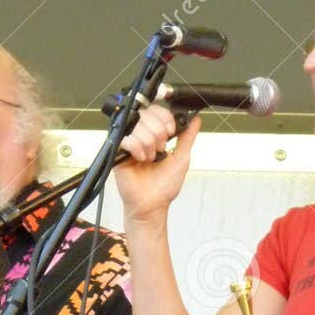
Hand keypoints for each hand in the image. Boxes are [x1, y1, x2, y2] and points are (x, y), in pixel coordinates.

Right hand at [116, 108, 200, 225]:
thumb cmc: (164, 186)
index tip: (170, 132)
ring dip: (149, 144)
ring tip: (149, 159)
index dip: (165, 119)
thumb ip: (188, 137)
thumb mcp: (182, 157)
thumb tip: (196, 119)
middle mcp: (140, 133)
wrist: (152, 204)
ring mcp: (128, 140)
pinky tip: (140, 160)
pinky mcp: (117, 149)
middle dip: (158, 134)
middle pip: (147, 114)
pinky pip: (127, 138)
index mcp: (153, 132)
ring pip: (138, 125)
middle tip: (159, 151)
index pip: (157, 109)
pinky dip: (138, 149)